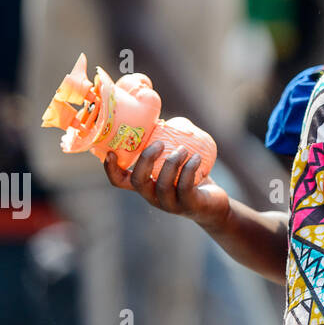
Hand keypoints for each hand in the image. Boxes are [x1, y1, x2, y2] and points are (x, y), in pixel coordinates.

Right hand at [105, 141, 231, 231]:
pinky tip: (197, 157)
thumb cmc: (191, 177)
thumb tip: (160, 119)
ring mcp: (169, 203)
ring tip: (183, 149)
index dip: (111, 169)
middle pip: (138, 181)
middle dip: (146, 159)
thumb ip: (166, 144)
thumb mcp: (175, 162)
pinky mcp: (189, 205)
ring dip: (172, 162)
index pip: (120, 182)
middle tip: (160, 143)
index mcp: (145, 185)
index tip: (111, 152)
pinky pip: (185, 187)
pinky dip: (189, 169)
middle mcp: (152, 196)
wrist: (213, 203)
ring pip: (163, 184)